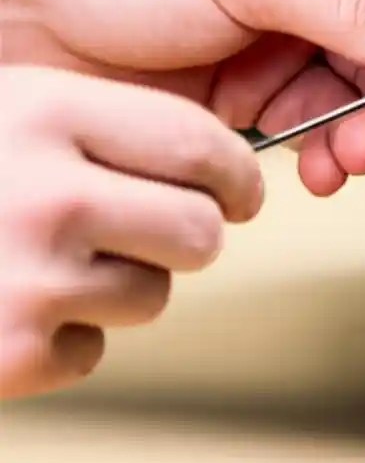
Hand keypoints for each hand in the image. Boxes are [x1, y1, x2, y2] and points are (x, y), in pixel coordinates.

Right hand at [0, 65, 261, 398]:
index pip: (198, 145)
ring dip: (118, 287)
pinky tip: (5, 306)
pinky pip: (93, 351)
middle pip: (199, 232)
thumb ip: (88, 123)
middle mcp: (46, 195)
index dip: (238, 175)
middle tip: (147, 232)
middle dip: (185, 236)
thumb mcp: (3, 107)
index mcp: (44, 113)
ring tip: (42, 262)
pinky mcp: (6, 356)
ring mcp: (26, 282)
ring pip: (153, 295)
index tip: (242, 192)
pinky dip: (63, 340)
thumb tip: (213, 156)